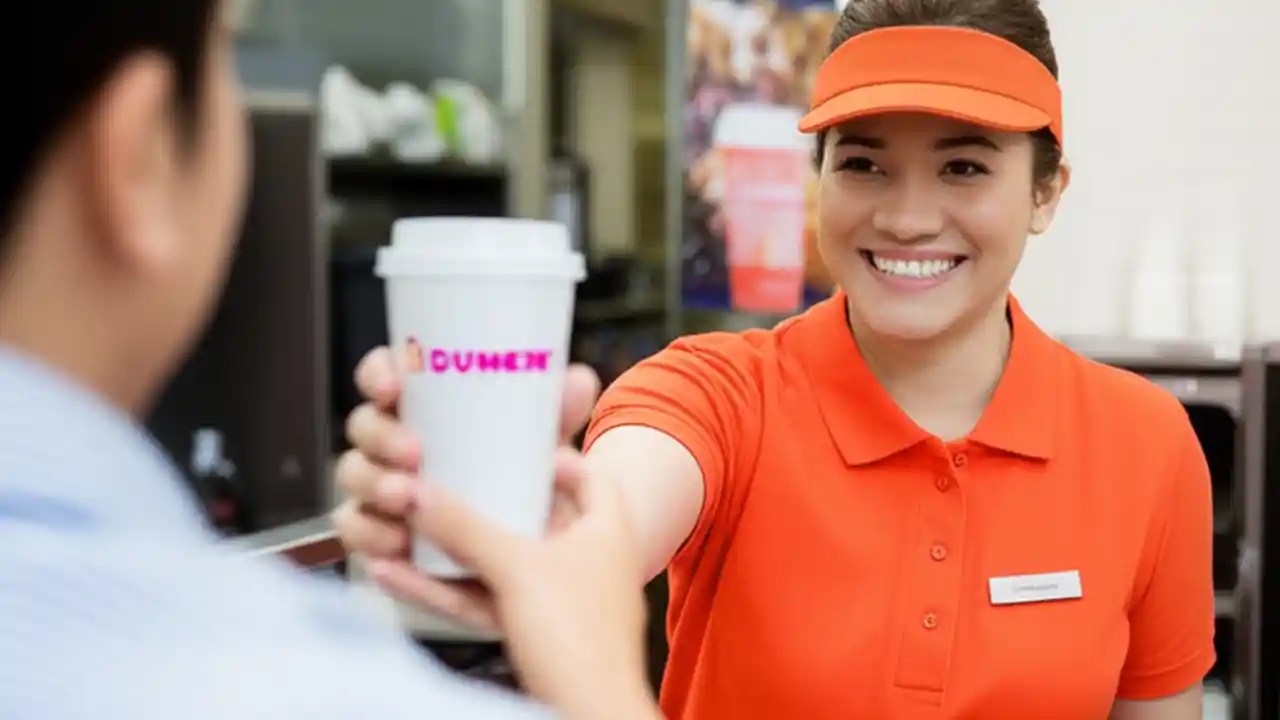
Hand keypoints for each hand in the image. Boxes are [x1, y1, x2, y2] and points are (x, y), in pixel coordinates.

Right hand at [331, 346, 598, 567]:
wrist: (536, 553)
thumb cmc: (529, 480)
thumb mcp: (544, 448)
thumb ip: (558, 415)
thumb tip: (578, 379)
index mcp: (423, 406)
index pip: (383, 374)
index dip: (379, 373)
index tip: (397, 384)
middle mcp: (393, 444)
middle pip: (363, 427)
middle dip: (381, 437)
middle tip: (415, 452)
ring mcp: (382, 492)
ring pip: (354, 483)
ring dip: (374, 488)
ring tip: (405, 499)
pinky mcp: (383, 539)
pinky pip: (361, 539)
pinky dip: (373, 544)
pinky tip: (391, 552)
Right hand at [371, 451, 654, 719]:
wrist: (586, 717)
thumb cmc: (582, 644)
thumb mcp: (519, 568)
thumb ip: (468, 528)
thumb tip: (421, 492)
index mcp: (605, 529)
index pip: (591, 474)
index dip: (559, 456)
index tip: (519, 445)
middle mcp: (586, 561)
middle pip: (535, 514)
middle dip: (488, 499)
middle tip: (449, 479)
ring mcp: (557, 600)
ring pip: (498, 560)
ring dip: (452, 545)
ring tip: (408, 523)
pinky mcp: (529, 633)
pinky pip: (479, 598)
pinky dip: (442, 586)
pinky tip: (398, 573)